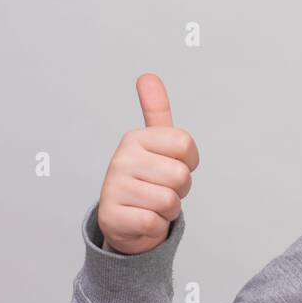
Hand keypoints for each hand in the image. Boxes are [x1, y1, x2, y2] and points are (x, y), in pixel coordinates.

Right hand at [95, 73, 199, 254]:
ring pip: (169, 201)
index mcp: (136, 138)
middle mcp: (121, 159)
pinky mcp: (112, 216)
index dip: (189, 161)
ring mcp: (114, 187)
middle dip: (180, 189)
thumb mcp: (156, 143)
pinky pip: (155, 222)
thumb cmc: (148, 178)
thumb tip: (147, 76)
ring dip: (169, 209)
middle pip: (181, 176)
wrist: (125, 219)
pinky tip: (143, 219)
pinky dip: (156, 226)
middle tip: (162, 188)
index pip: (186, 145)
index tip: (173, 164)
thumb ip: (156, 109)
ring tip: (152, 204)